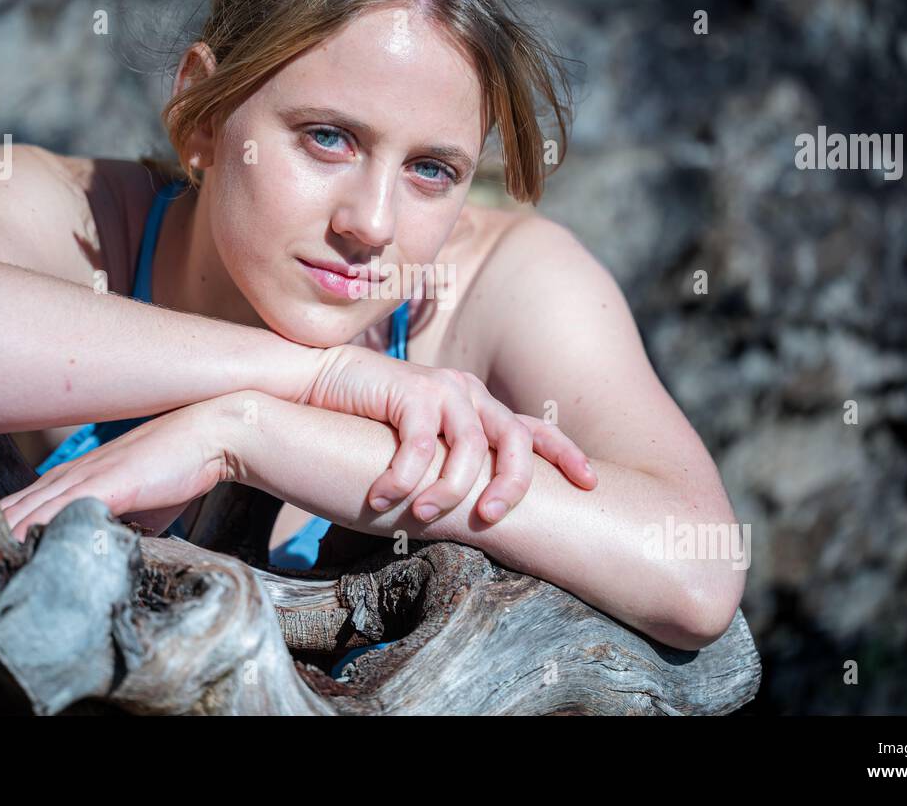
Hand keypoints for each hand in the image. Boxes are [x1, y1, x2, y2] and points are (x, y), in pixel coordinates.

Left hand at [0, 400, 230, 626]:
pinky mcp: (107, 483)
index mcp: (74, 483)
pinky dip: (26, 536)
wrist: (215, 434)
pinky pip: (57, 512)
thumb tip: (108, 555)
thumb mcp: (141, 510)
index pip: (14, 516)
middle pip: (2, 518)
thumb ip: (117, 528)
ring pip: (19, 520)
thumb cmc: (182, 469)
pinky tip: (6, 559)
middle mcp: (69, 478)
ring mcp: (85, 478)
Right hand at [303, 345, 597, 524]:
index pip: (533, 432)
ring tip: (422, 516)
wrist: (316, 386)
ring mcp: (442, 388)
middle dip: (512, 485)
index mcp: (478, 408)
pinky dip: (405, 478)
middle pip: (516, 442)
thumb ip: (449, 470)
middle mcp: (468, 394)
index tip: (591, 484)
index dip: (565, 455)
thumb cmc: (366, 430)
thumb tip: (475, 521)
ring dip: (449, 490)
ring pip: (470, 448)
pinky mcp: (409, 389)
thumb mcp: (420, 451)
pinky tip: (384, 497)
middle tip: (491, 517)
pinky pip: (420, 444)